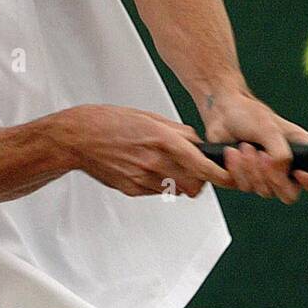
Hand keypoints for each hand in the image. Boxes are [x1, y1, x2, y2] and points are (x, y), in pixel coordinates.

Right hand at [55, 104, 232, 197]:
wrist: (77, 138)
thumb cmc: (109, 122)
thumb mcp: (148, 116)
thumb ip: (176, 131)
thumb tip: (196, 142)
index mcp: (162, 139)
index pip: (201, 165)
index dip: (220, 174)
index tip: (230, 175)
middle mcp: (154, 162)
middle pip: (194, 185)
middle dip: (201, 180)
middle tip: (197, 170)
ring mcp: (142, 178)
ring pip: (177, 190)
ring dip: (180, 182)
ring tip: (169, 166)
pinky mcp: (132, 189)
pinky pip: (156, 191)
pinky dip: (160, 183)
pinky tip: (146, 168)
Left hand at [201, 91, 307, 203]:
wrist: (222, 112)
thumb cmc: (250, 114)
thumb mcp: (270, 128)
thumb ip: (281, 153)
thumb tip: (281, 172)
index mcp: (304, 154)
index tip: (299, 174)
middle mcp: (288, 170)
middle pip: (289, 195)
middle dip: (271, 176)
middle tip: (261, 154)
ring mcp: (267, 177)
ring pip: (264, 192)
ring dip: (250, 168)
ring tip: (245, 146)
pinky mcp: (246, 180)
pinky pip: (243, 187)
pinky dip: (236, 169)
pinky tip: (232, 151)